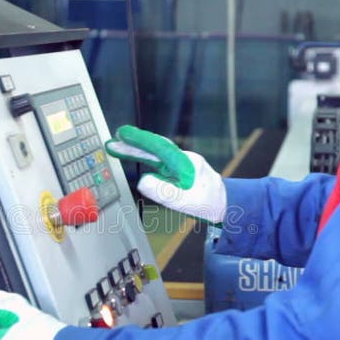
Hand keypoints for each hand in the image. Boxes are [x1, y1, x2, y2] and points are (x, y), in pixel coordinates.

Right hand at [105, 125, 226, 223]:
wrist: (227, 205)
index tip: (123, 134)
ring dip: (136, 150)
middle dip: (132, 144)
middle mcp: (183, 159)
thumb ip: (164, 192)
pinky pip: (157, 160)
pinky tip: (133, 155)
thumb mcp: (186, 202)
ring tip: (115, 147)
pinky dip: (144, 157)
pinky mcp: (178, 170)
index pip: (160, 147)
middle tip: (112, 141)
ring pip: (155, 153)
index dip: (140, 141)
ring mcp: (181, 164)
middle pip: (154, 148)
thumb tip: (142, 181)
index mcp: (187, 163)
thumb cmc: (210, 204)